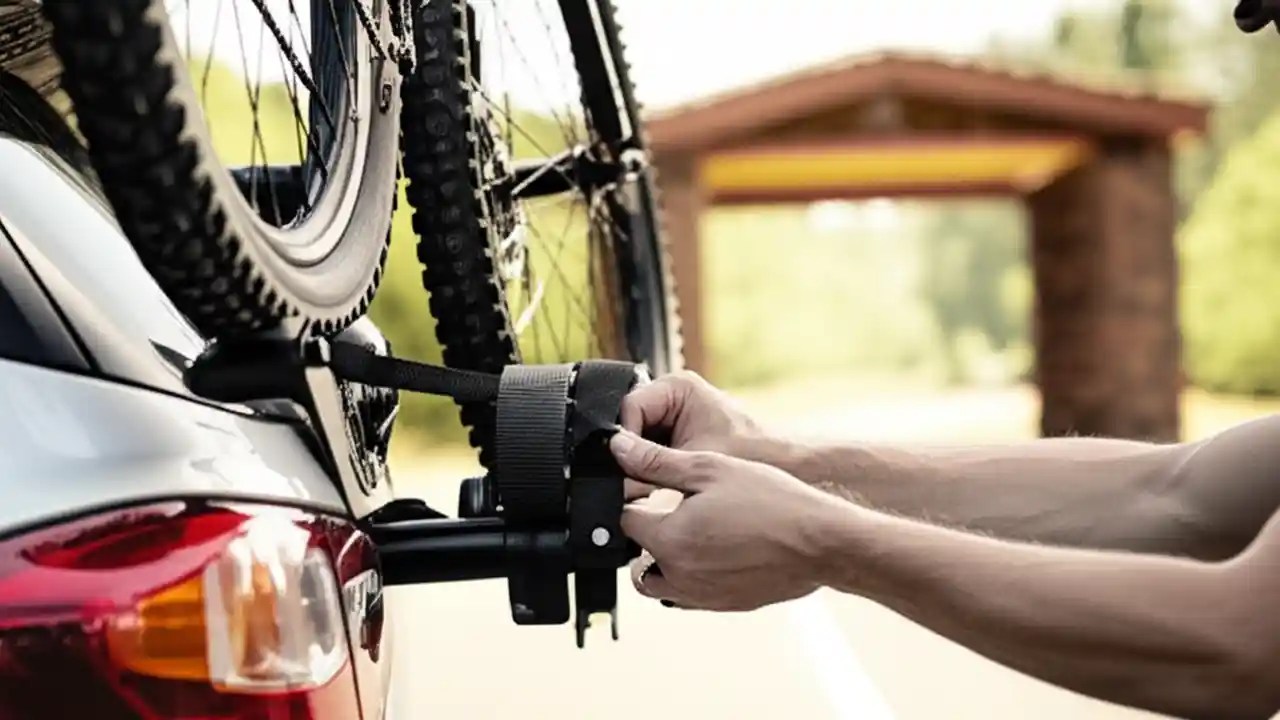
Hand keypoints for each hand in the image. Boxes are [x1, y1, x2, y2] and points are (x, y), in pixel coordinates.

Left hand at [612, 431, 846, 611]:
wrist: (821, 542)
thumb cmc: (772, 501)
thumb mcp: (711, 468)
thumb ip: (657, 462)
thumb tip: (619, 448)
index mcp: (669, 539)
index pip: (625, 520)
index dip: (636, 500)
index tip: (654, 489)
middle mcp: (679, 575)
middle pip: (635, 558)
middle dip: (647, 535)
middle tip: (675, 511)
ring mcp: (700, 596)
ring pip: (659, 582)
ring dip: (665, 560)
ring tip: (695, 533)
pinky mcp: (722, 606)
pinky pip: (689, 594)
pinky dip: (692, 575)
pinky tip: (720, 550)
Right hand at [620, 371, 770, 498]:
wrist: (786, 468)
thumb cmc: (753, 454)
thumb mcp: (695, 460)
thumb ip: (651, 466)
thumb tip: (614, 482)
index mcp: (677, 386)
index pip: (629, 407)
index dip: (623, 441)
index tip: (623, 470)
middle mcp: (671, 396)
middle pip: (628, 424)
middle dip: (629, 455)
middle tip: (631, 484)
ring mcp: (672, 416)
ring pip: (636, 442)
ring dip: (638, 465)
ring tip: (643, 489)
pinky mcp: (675, 437)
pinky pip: (649, 452)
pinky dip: (649, 471)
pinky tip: (654, 489)